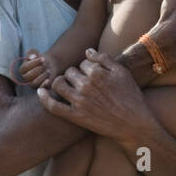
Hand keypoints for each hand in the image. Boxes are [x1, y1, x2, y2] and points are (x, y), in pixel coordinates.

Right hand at [17, 50, 55, 89]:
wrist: (50, 65)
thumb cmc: (40, 58)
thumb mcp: (35, 52)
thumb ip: (32, 52)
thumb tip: (33, 57)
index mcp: (23, 69)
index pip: (25, 67)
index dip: (34, 63)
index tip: (43, 58)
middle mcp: (26, 77)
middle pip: (29, 76)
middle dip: (39, 69)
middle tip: (45, 64)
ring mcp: (32, 83)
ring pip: (34, 83)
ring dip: (42, 76)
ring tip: (48, 70)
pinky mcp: (39, 87)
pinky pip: (40, 88)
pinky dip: (44, 84)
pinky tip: (48, 79)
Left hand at [39, 49, 157, 145]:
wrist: (134, 124)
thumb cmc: (131, 97)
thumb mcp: (123, 73)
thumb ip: (104, 59)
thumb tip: (87, 51)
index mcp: (97, 73)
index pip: (83, 62)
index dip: (88, 68)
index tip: (93, 75)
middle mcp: (86, 85)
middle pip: (69, 72)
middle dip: (74, 74)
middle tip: (81, 82)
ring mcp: (79, 101)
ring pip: (58, 84)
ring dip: (60, 82)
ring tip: (66, 86)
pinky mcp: (75, 116)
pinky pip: (53, 105)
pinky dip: (44, 97)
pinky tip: (41, 92)